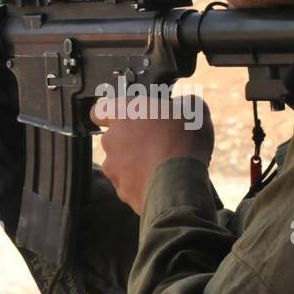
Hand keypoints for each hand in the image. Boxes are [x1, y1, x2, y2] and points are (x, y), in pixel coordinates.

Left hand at [91, 93, 213, 215]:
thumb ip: (183, 103)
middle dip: (131, 140)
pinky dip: (141, 183)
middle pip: (115, 138)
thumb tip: (183, 105)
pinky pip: (129, 184)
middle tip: (155, 141)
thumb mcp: (194, 110)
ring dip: (136, 163)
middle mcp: (112, 139)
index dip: (110, 113)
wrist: (180, 184)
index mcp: (124, 113)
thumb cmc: (183, 142)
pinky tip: (161, 181)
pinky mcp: (121, 190)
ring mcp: (114, 167)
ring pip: (121, 163)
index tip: (123, 117)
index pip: (100, 109)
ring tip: (161, 164)